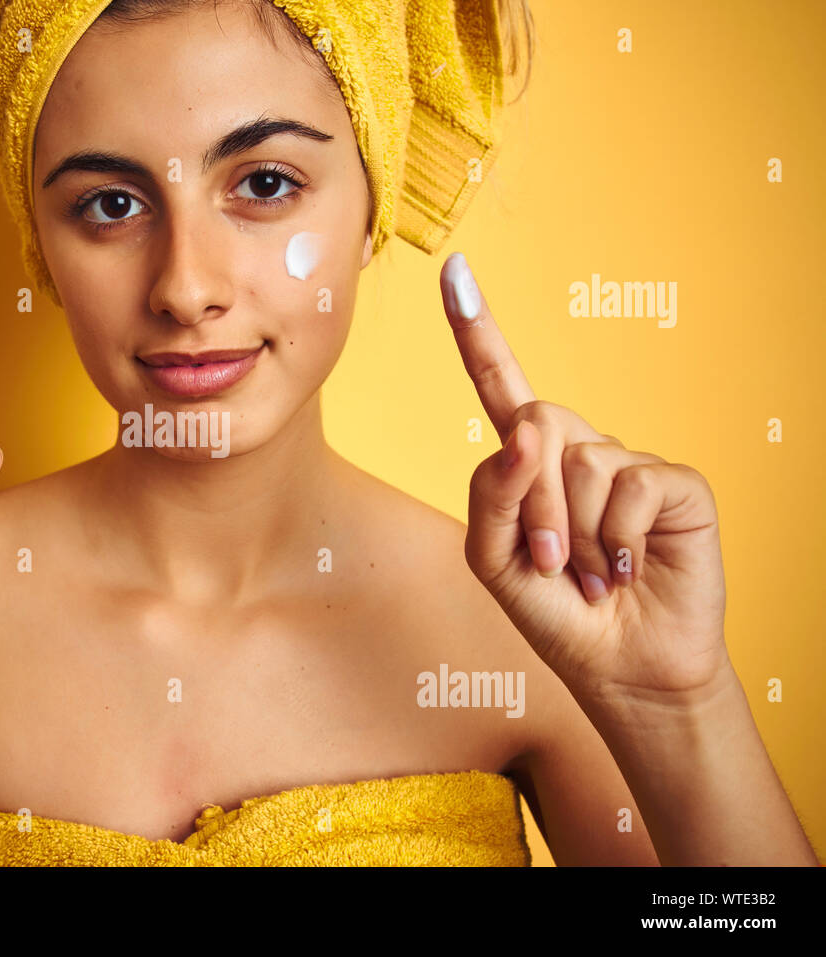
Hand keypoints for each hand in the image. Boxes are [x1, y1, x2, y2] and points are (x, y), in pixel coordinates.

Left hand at [439, 253, 729, 707]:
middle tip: (552, 562)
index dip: (477, 329)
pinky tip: (629, 566)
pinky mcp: (676, 484)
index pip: (498, 384)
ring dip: (577, 534)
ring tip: (594, 573)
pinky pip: (634, 483)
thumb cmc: (553, 611)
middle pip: (536, 421)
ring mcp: (628, 463)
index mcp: (526, 462)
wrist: (620, 665)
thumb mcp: (494, 559)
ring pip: (582, 460)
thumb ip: (493, 494)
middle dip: (534, 501)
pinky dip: (619, 537)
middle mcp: (577, 449)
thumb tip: (527, 431)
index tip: (453, 270)